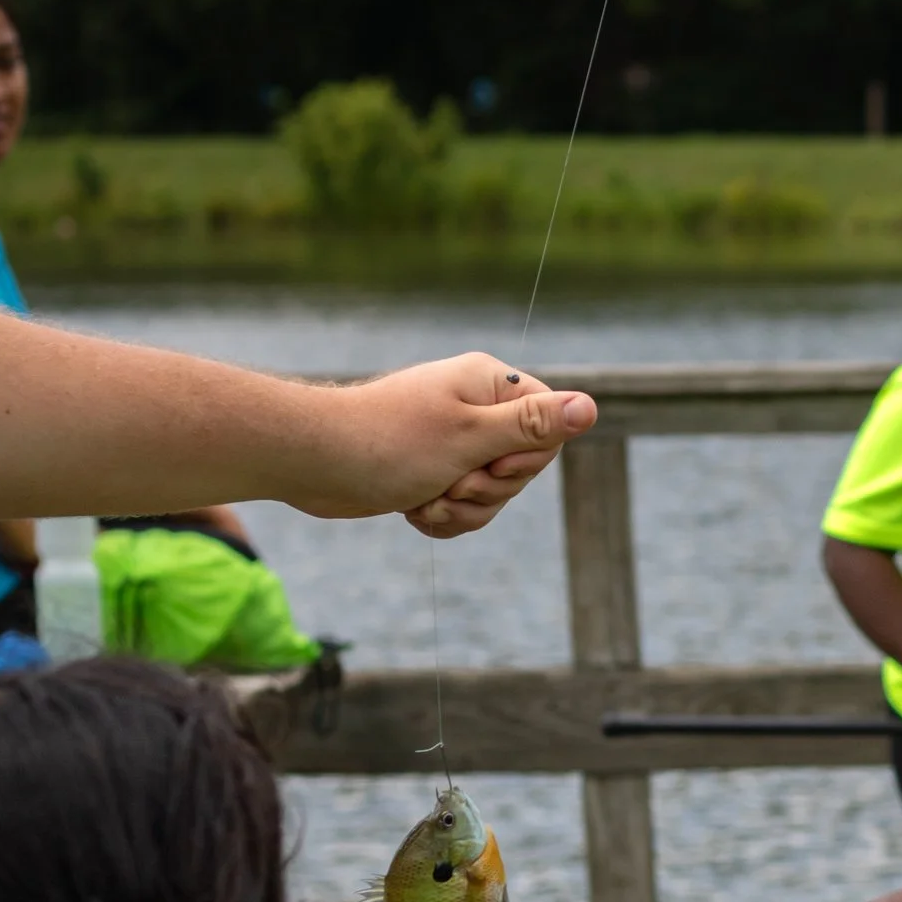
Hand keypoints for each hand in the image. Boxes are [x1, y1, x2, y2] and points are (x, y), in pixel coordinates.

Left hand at [315, 354, 597, 537]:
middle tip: (449, 481)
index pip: (548, 428)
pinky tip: (413, 508)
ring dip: (461, 509)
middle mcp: (474, 407)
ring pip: (492, 494)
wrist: (311, 463)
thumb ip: (533, 426)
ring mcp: (452, 440)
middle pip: (522, 468)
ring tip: (424, 497)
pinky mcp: (432, 470)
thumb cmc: (387, 442)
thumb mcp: (471, 436)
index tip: (487, 460)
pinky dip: (442, 517)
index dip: (525, 459)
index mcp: (488, 384)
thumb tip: (590, 407)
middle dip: (487, 491)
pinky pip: (463, 507)